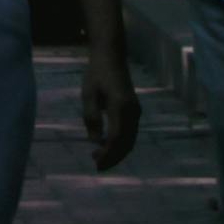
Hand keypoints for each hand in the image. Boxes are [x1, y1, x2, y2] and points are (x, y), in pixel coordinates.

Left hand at [79, 46, 139, 169]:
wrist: (111, 57)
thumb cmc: (96, 73)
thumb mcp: (88, 93)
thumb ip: (92, 117)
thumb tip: (95, 142)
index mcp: (120, 105)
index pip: (116, 137)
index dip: (107, 153)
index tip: (96, 161)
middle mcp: (132, 111)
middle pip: (126, 143)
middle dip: (113, 157)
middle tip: (97, 166)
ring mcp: (136, 111)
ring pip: (130, 141)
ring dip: (117, 153)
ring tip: (100, 159)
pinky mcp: (135, 111)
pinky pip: (130, 134)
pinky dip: (121, 145)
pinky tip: (108, 147)